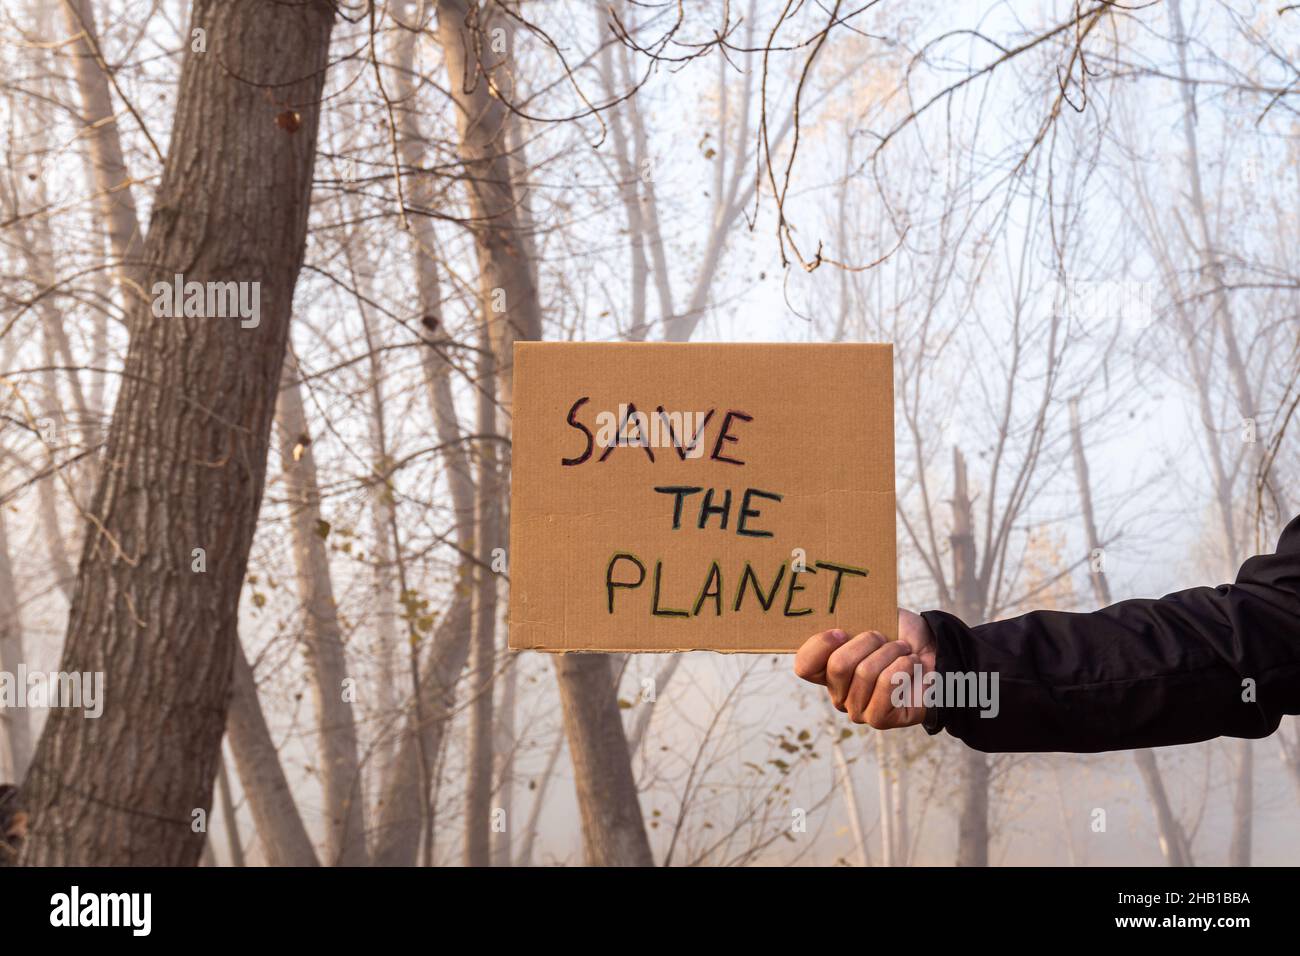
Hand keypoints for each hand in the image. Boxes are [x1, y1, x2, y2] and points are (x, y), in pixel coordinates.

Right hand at [793, 609, 936, 727]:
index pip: (804, 665)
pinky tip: (911, 666)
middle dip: (867, 642)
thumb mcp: (873, 618)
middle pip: (837, 666)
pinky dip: (902, 668)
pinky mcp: (879, 719)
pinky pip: (885, 687)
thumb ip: (850, 618)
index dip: (819, 646)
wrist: (938, 651)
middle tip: (884, 637)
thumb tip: (834, 610)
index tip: (841, 630)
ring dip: (891, 653)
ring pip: (865, 673)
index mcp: (829, 669)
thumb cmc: (903, 636)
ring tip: (904, 651)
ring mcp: (857, 709)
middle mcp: (838, 693)